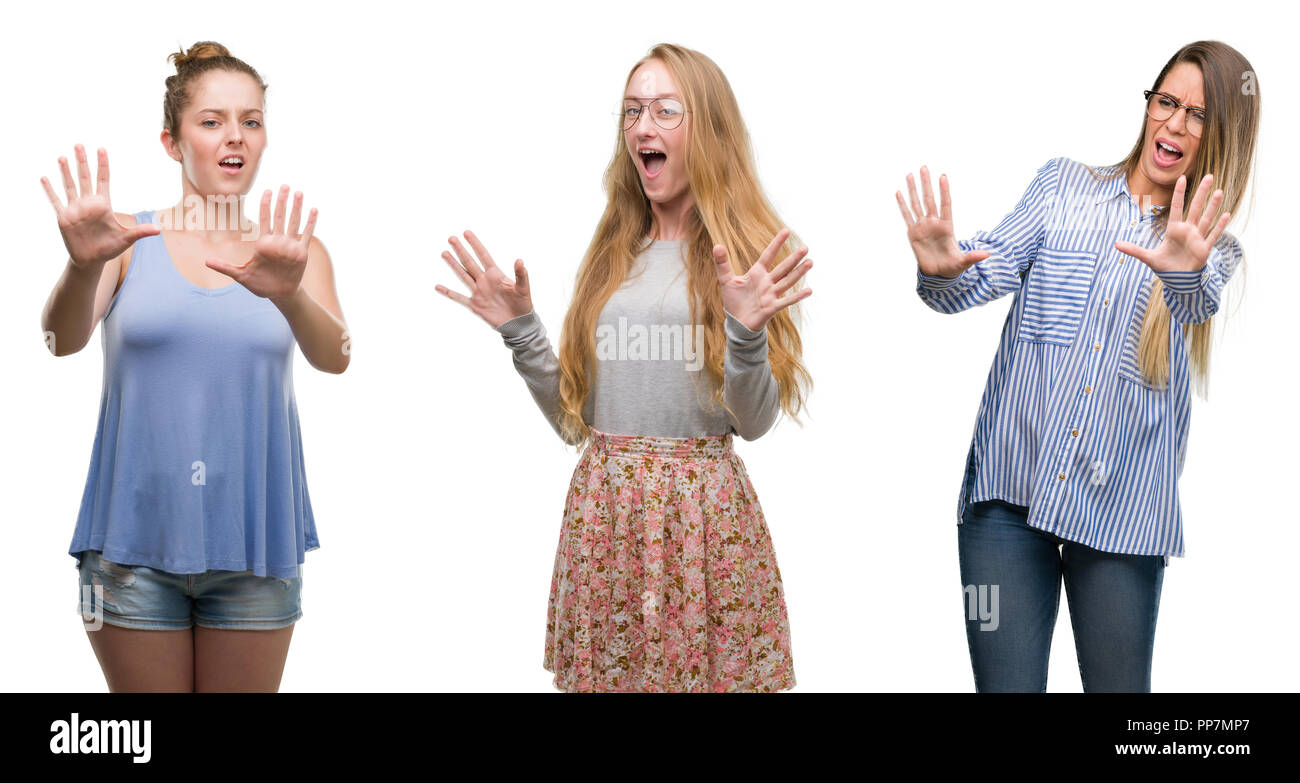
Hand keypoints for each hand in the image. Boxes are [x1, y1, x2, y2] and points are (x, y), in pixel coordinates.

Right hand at [40, 144, 159, 268]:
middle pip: (85, 178)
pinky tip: (44, 178)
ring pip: (69, 186)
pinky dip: (50, 190)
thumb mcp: (125, 239)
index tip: (101, 149)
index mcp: (103, 204)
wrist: (91, 260)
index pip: (103, 180)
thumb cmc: (109, 248)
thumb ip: (139, 232)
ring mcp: (75, 209)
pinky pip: (55, 201)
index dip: (102, 165)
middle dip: (82, 162)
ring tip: (62, 157)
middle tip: (79, 145)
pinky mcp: (63, 217)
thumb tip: (158, 230)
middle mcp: (88, 203)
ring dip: (65, 172)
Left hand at [206, 186, 316, 305]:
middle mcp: (278, 242)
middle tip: (285, 186)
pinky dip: (310, 223)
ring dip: (296, 208)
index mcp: (263, 244)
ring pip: (294, 222)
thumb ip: (225, 268)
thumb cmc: (260, 285)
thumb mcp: (241, 276)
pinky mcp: (301, 253)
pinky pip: (306, 235)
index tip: (267, 191)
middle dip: (282, 201)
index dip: (266, 205)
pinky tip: (314, 210)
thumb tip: (206, 262)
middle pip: (280, 216)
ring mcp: (290, 246)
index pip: (265, 220)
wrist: (279, 294)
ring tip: (298, 193)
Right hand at [435, 230, 533, 327]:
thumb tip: (520, 260)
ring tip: (444, 253)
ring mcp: (478, 292)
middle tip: (451, 238)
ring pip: (463, 275)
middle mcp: (484, 281)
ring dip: (454, 265)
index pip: (483, 255)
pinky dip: (448, 293)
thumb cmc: (523, 304)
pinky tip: (438, 286)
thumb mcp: (523, 288)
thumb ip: (521, 274)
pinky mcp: (475, 305)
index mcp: (496, 274)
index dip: (475, 244)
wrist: (518, 323)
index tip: (466, 233)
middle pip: (470, 262)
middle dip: (461, 250)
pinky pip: (459, 298)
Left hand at [712, 228, 812, 331]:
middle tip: (805, 248)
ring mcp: (771, 295)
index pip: (768, 255)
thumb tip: (716, 245)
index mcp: (757, 273)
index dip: (777, 244)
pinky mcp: (772, 308)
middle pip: (783, 268)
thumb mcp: (726, 280)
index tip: (786, 231)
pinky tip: (809, 290)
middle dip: (794, 258)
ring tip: (810, 262)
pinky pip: (786, 301)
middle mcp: (767, 282)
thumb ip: (722, 263)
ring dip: (799, 273)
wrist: (737, 323)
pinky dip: (797, 296)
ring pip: (787, 281)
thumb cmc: (734, 301)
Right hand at [896, 165, 988, 278]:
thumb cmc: (952, 266)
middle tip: (924, 167)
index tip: (943, 177)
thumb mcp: (963, 262)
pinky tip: (899, 193)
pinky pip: (907, 216)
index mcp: (947, 227)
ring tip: (910, 175)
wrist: (939, 273)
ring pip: (917, 204)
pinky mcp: (913, 233)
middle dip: (926, 183)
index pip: (945, 204)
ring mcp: (923, 226)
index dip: (944, 191)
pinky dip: (902, 205)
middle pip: (929, 199)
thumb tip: (986, 255)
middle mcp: (934, 223)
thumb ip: (972, 257)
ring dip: (913, 189)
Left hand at [1114, 174, 1228, 273]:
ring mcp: (1197, 238)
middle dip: (1201, 193)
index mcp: (1174, 230)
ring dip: (1212, 206)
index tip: (1182, 178)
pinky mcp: (1204, 249)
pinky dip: (1219, 226)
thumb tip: (1115, 244)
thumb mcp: (1148, 257)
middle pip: (1195, 208)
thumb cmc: (1165, 266)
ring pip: (1206, 219)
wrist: (1178, 280)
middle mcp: (1188, 231)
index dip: (1179, 193)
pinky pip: (1213, 235)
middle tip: (1209, 176)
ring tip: (1218, 191)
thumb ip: (1134, 250)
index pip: (1177, 207)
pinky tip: (1226, 214)